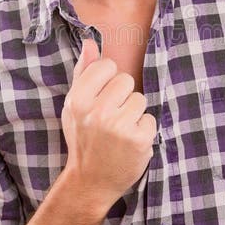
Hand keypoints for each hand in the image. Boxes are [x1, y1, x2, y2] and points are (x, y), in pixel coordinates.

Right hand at [61, 38, 157, 215]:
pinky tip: (129, 143)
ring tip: (119, 132)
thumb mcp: (74, 106)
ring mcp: (118, 126)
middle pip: (126, 81)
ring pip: (140, 99)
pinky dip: (143, 131)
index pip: (107, 67)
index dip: (107, 82)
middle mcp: (97, 111)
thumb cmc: (83, 139)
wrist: (90, 182)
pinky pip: (149, 119)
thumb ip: (83, 73)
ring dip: (133, 114)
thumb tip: (90, 42)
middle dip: (122, 98)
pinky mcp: (138, 140)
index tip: (101, 100)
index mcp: (78, 99)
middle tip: (110, 119)